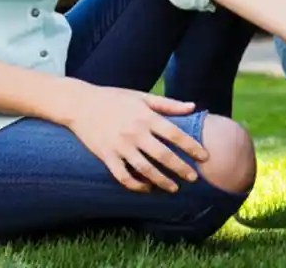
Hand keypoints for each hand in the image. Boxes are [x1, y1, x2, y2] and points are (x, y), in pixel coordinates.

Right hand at [62, 83, 208, 193]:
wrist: (80, 104)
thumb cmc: (114, 98)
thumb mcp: (142, 97)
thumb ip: (168, 104)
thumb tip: (193, 107)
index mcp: (146, 117)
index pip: (175, 135)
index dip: (192, 147)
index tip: (205, 157)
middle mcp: (135, 132)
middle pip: (163, 155)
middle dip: (181, 169)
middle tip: (194, 179)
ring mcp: (120, 146)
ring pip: (145, 169)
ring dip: (162, 181)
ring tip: (174, 188)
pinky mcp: (106, 156)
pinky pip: (123, 176)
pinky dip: (136, 185)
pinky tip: (147, 188)